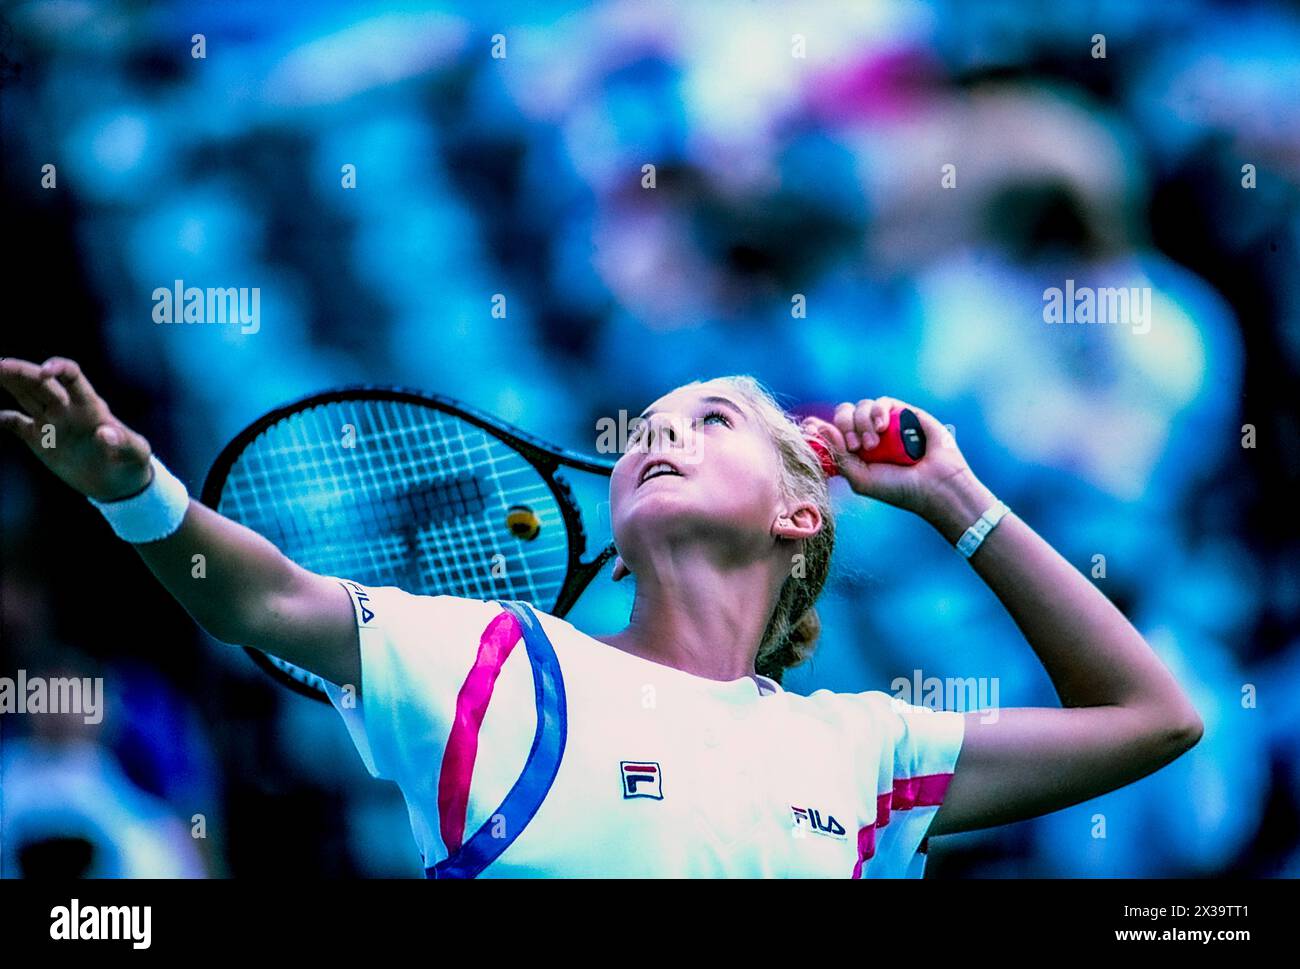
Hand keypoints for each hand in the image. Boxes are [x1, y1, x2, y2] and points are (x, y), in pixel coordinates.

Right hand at [0, 357, 153, 501]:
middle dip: (20, 371)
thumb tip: (105, 433)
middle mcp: (67, 409)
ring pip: (25, 395)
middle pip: (40, 382)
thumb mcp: (136, 453)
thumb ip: (124, 442)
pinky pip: (15, 423)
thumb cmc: (133, 463)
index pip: (72, 376)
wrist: (120, 484)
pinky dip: (1, 419)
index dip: (59, 367)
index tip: (44, 372)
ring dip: (8, 382)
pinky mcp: (40, 440)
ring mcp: (52, 422)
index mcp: (90, 406)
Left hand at [801, 396, 992, 526]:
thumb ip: (838, 455)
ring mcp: (886, 423)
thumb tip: (818, 427)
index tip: (808, 428)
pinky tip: (882, 427)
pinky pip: (882, 402)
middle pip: (844, 414)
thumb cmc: (897, 488)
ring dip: (862, 422)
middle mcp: (868, 434)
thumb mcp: (860, 479)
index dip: (818, 427)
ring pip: (860, 406)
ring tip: (874, 443)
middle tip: (857, 446)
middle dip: (845, 427)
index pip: (831, 431)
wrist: (935, 485)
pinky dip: (878, 412)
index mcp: (854, 452)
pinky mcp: (904, 413)